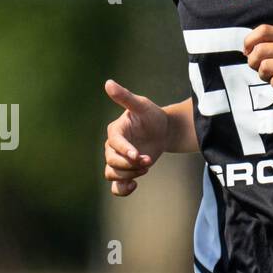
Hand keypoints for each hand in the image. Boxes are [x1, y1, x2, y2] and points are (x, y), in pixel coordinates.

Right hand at [104, 80, 168, 196]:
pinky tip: (135, 185)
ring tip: (146, 167)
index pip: (114, 143)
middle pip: (111, 162)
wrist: (164, 130)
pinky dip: (122, 189)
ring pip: (112, 174)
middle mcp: (112, 146)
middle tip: (148, 160)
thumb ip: (126, 97)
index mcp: (115, 131)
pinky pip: (116, 186)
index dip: (124, 150)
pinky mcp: (125, 170)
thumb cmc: (152, 115)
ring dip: (128, 174)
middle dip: (129, 164)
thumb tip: (108, 83)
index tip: (138, 154)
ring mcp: (118, 159)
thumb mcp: (142, 105)